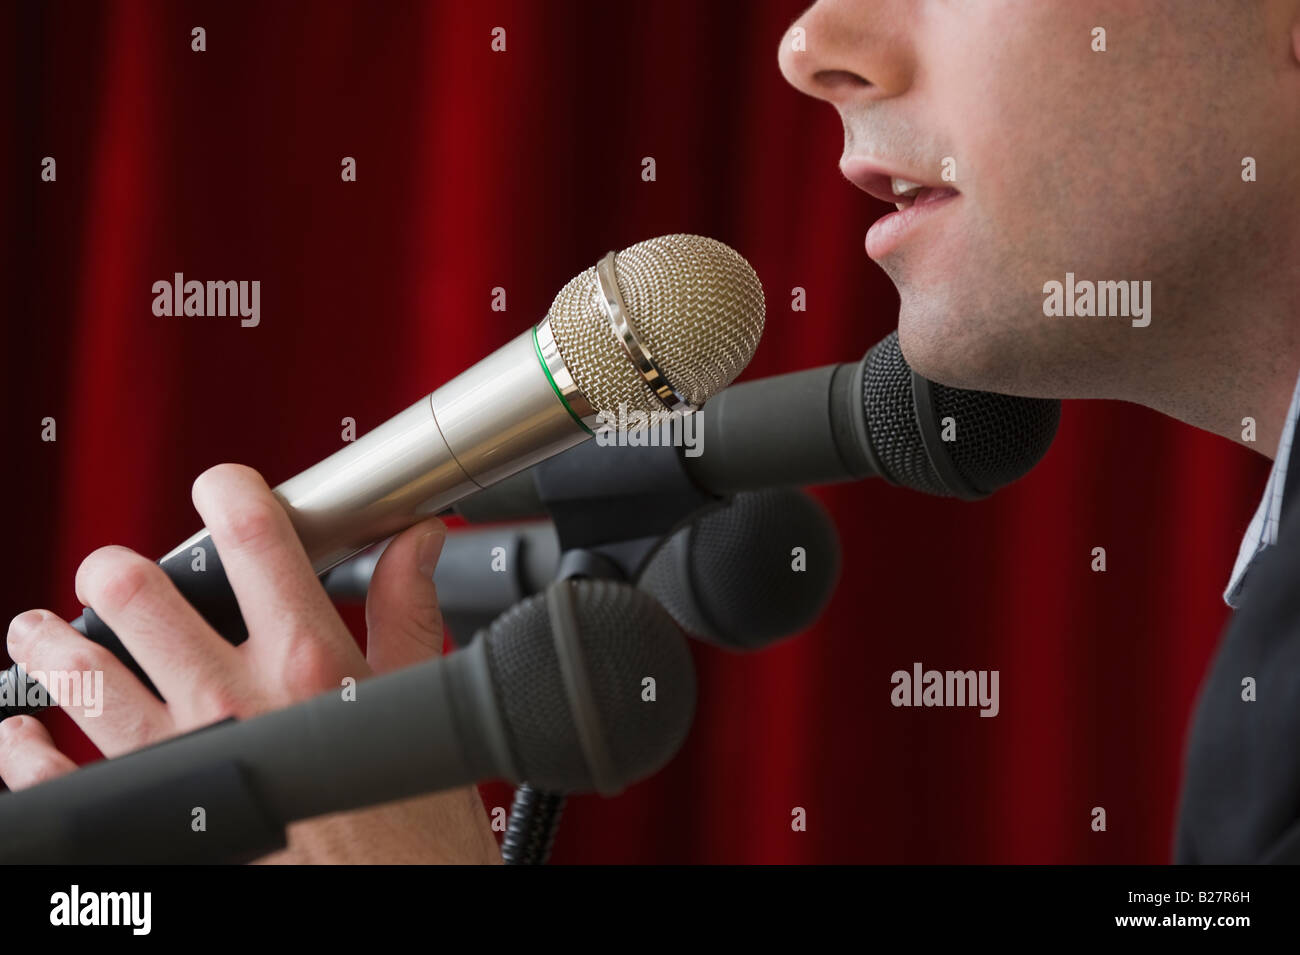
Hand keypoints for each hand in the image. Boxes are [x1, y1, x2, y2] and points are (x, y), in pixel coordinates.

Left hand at [0, 463, 501, 863]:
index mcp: (305, 664)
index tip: (223, 489)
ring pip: (79, 676)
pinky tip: (21, 735)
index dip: (229, 491)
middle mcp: (232, 703)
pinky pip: (56, 783)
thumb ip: (407, 609)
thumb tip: (416, 539)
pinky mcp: (152, 825)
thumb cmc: (413, 823)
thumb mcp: (420, 700)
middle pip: (135, 595)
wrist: (401, 903)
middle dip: (118, 570)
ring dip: (50, 643)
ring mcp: (179, 763)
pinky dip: (24, 755)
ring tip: (41, 630)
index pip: (252, 539)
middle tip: (118, 573)